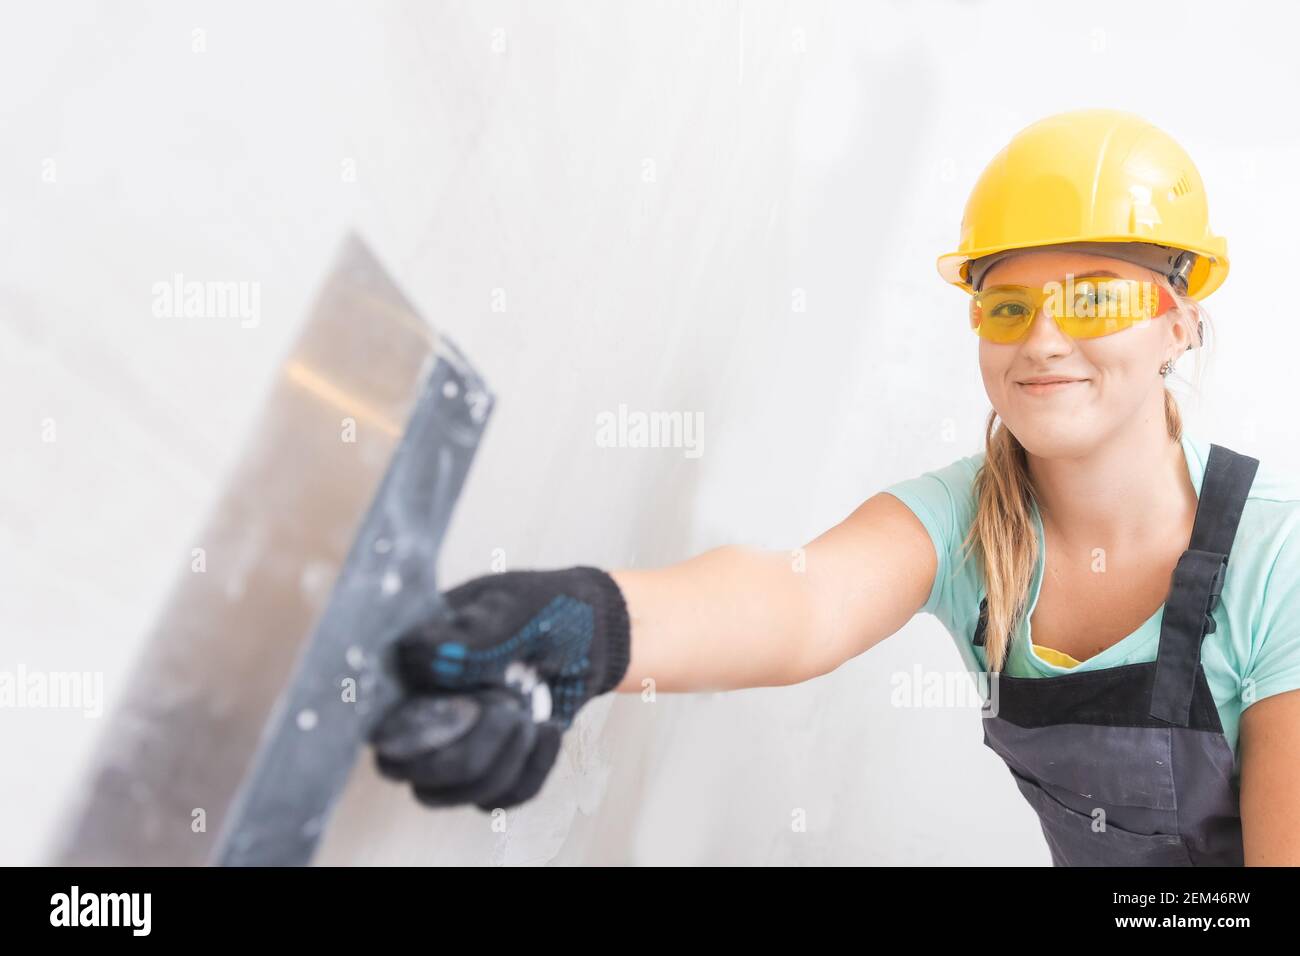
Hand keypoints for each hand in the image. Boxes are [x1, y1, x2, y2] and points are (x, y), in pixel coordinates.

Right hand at [368, 566, 630, 810]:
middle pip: (407, 771)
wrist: (593, 633)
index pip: (378, 722)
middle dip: (469, 750)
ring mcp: (448, 745)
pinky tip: (547, 731)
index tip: (472, 706)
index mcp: (408, 665)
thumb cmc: (545, 609)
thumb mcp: (514, 608)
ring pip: (447, 794)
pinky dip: (530, 770)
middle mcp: (417, 710)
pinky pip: (494, 800)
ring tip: (530, 715)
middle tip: (512, 708)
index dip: (419, 730)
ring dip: (502, 761)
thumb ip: (470, 634)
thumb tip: (419, 654)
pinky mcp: (486, 768)